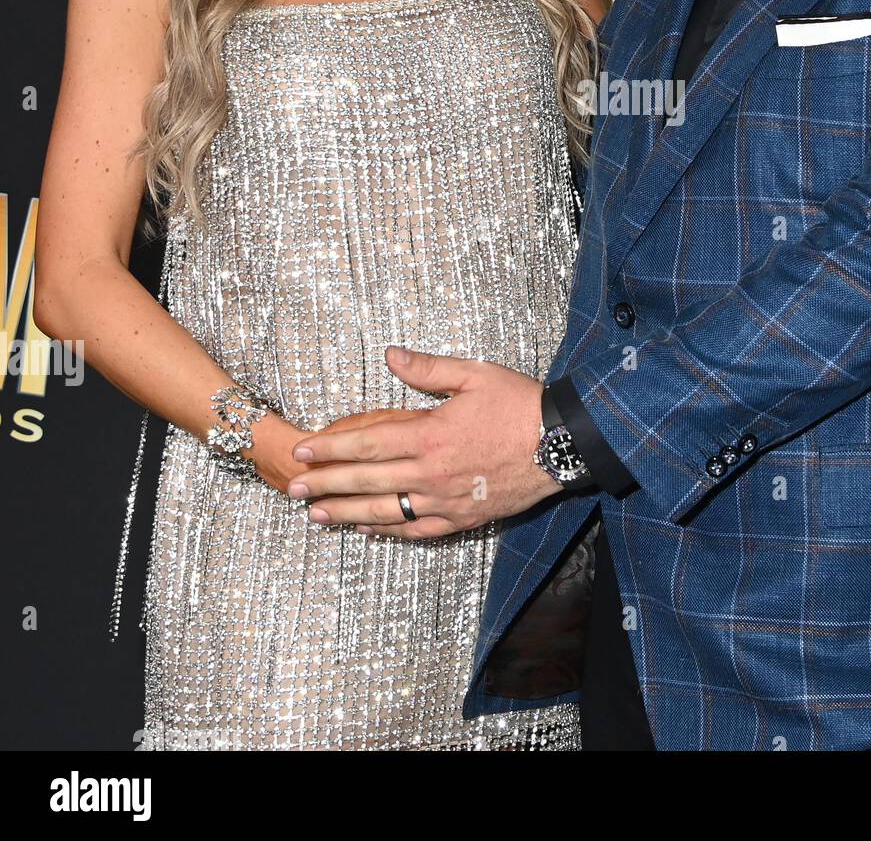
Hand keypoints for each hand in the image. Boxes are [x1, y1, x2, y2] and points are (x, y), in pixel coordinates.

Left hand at [283, 347, 560, 537]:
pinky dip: (388, 531)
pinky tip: (368, 530)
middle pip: (367, 481)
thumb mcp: (474, 374)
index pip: (367, 443)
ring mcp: (445, 500)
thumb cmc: (519, 404)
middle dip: (325, 484)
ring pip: (385, 511)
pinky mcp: (462, 518)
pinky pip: (416, 529)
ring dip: (347, 514)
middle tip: (293, 489)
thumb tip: (391, 355)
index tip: (303, 452)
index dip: (331, 448)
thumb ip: (428, 368)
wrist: (562, 443)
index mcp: (430, 434)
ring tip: (317, 516)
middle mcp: (431, 473)